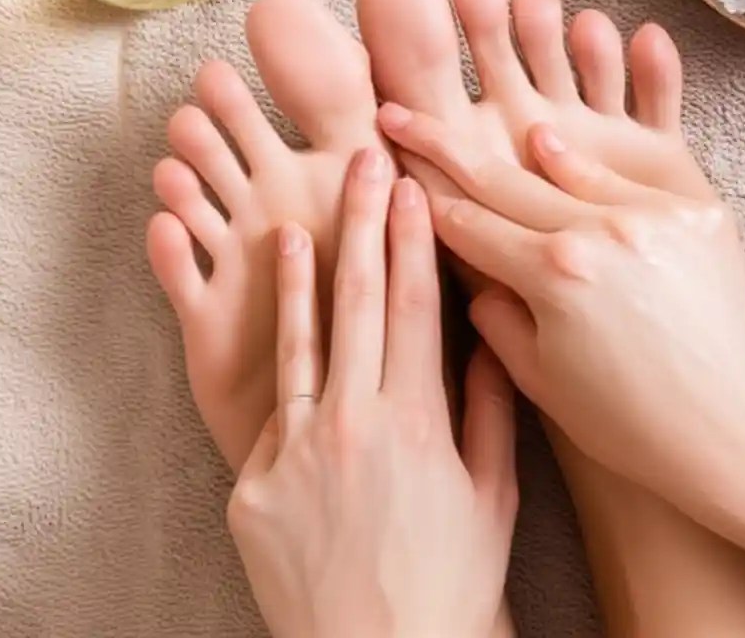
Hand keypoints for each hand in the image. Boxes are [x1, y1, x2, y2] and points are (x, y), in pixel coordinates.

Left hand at [226, 148, 517, 637]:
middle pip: (354, 302)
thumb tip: (494, 341)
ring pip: (295, 344)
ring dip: (297, 279)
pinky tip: (274, 333)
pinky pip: (270, 416)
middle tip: (363, 163)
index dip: (413, 240)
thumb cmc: (453, 582)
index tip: (412, 188)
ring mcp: (293, 454)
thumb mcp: (492, 497)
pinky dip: (277, 371)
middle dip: (361, 224)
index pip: (413, 307)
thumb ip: (491, 412)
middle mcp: (352, 424)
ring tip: (294, 225)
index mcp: (417, 422)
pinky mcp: (250, 487)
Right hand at [379, 108, 744, 522]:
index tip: (390, 164)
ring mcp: (658, 215)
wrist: (735, 437)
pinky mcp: (703, 214)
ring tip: (504, 122)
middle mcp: (603, 230)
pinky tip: (564, 148)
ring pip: (573, 166)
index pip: (470, 223)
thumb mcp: (543, 380)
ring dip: (530, 147)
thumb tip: (480, 273)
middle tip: (406, 114)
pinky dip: (594, 165)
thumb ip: (499, 317)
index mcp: (554, 275)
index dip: (423, 192)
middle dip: (449, 147)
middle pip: (508, 179)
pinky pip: (633, 178)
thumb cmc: (631, 426)